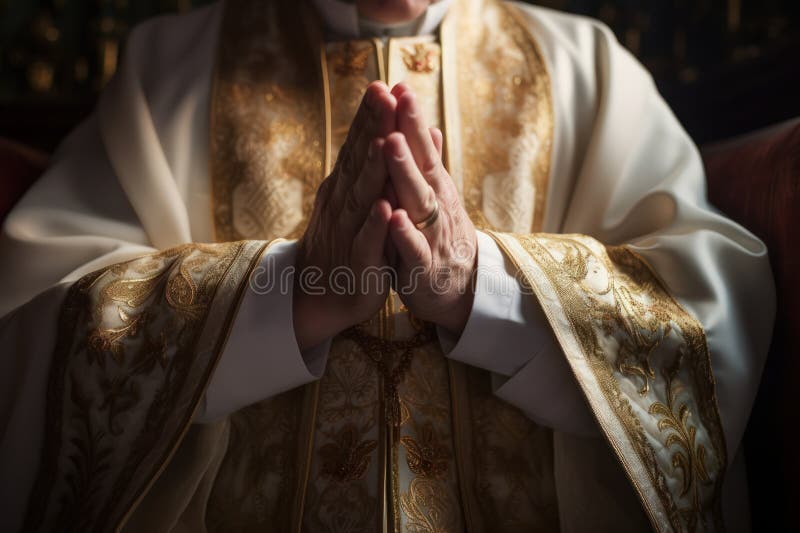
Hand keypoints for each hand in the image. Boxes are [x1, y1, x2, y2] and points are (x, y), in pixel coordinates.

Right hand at [294, 82, 397, 349]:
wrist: (320, 298)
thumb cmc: (343, 246)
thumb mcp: (356, 203)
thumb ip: (370, 170)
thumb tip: (385, 131)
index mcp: (345, 189)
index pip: (359, 146)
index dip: (370, 117)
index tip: (383, 83)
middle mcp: (342, 204)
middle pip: (358, 161)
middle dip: (372, 128)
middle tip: (382, 92)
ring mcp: (348, 233)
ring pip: (361, 197)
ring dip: (372, 169)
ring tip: (384, 140)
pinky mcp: (358, 263)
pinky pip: (366, 242)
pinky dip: (374, 225)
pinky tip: (384, 208)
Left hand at [384, 84, 477, 334]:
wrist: (461, 292)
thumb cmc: (440, 239)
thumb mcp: (437, 200)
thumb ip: (429, 165)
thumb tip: (430, 128)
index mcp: (434, 189)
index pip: (421, 148)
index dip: (410, 118)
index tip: (398, 85)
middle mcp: (436, 207)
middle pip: (422, 166)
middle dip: (408, 133)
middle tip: (396, 101)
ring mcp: (431, 236)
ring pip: (419, 202)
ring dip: (405, 173)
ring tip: (390, 144)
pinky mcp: (423, 268)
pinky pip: (413, 249)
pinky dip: (404, 233)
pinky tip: (393, 215)